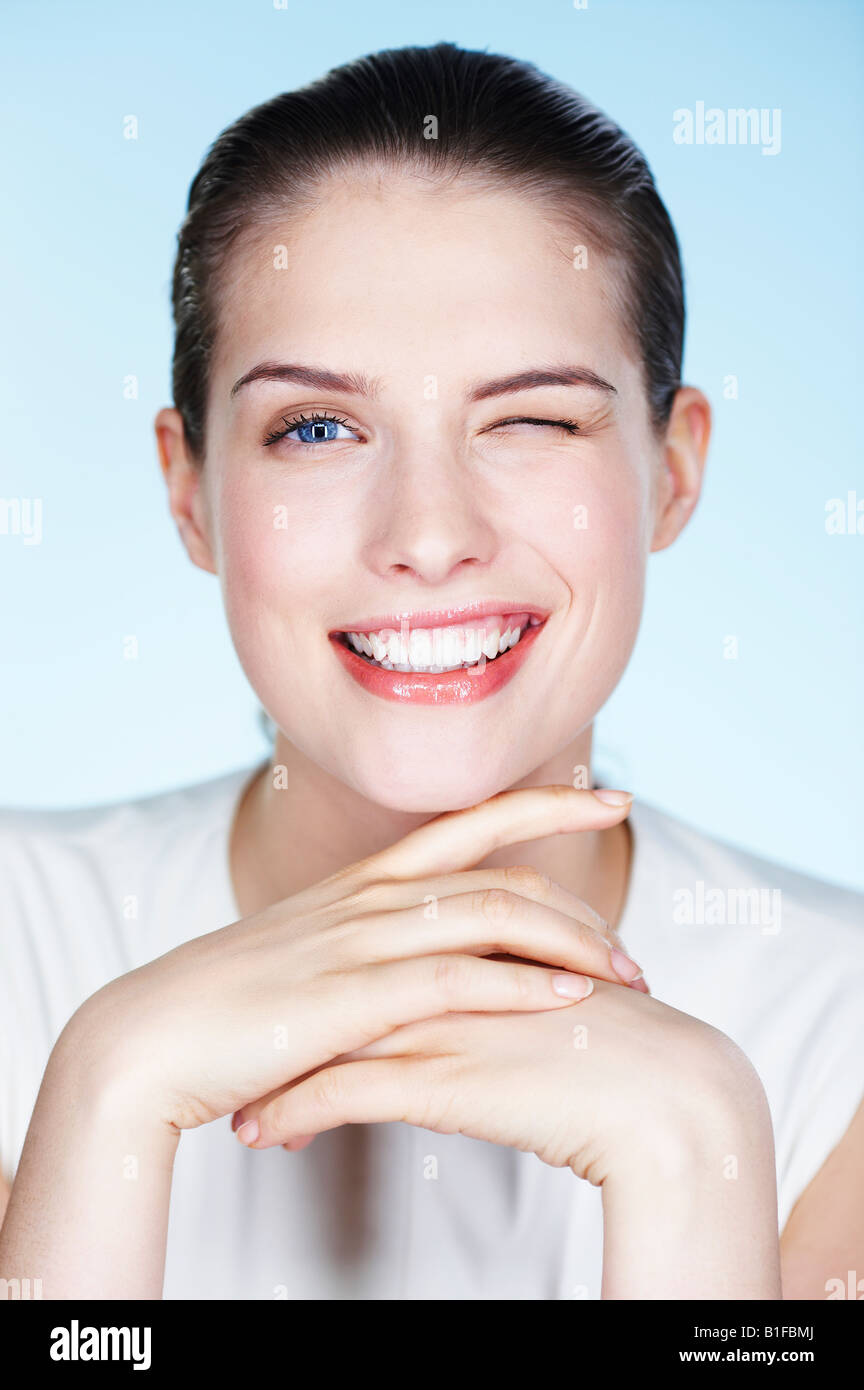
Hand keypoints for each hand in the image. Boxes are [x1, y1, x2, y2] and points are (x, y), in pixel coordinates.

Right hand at [59, 786, 640, 1135]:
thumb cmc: (225, 1004)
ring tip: (626, 978)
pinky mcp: (352, 995)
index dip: (547, 805)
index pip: (472, 823)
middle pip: (501, 874)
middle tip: (634, 948)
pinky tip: (568, 999)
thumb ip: (358, 947)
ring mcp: (361, 939)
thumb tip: (404, 963)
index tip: (610, 797)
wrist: (149, 1037)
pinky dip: (522, 985)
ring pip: (494, 918)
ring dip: (572, 946)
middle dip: (581, 901)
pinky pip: (459, 980)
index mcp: (361, 880)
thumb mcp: (302, 955)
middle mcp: (370, 896)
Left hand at [231, 975, 761, 1186]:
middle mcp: (443, 968)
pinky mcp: (435, 1076)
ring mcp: (435, 1018)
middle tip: (254, 1055)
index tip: (300, 1019)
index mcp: (472, 941)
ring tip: (242, 1106)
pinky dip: (290, 1115)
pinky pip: (338, 1095)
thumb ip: (504, 992)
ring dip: (275, 1075)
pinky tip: (264, 1137)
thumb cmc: (620, 1056)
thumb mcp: (551, 1002)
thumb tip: (476, 1012)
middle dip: (290, 1026)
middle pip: (338, 986)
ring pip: (324, 1039)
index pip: (378, 947)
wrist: (665, 1099)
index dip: (332, 983)